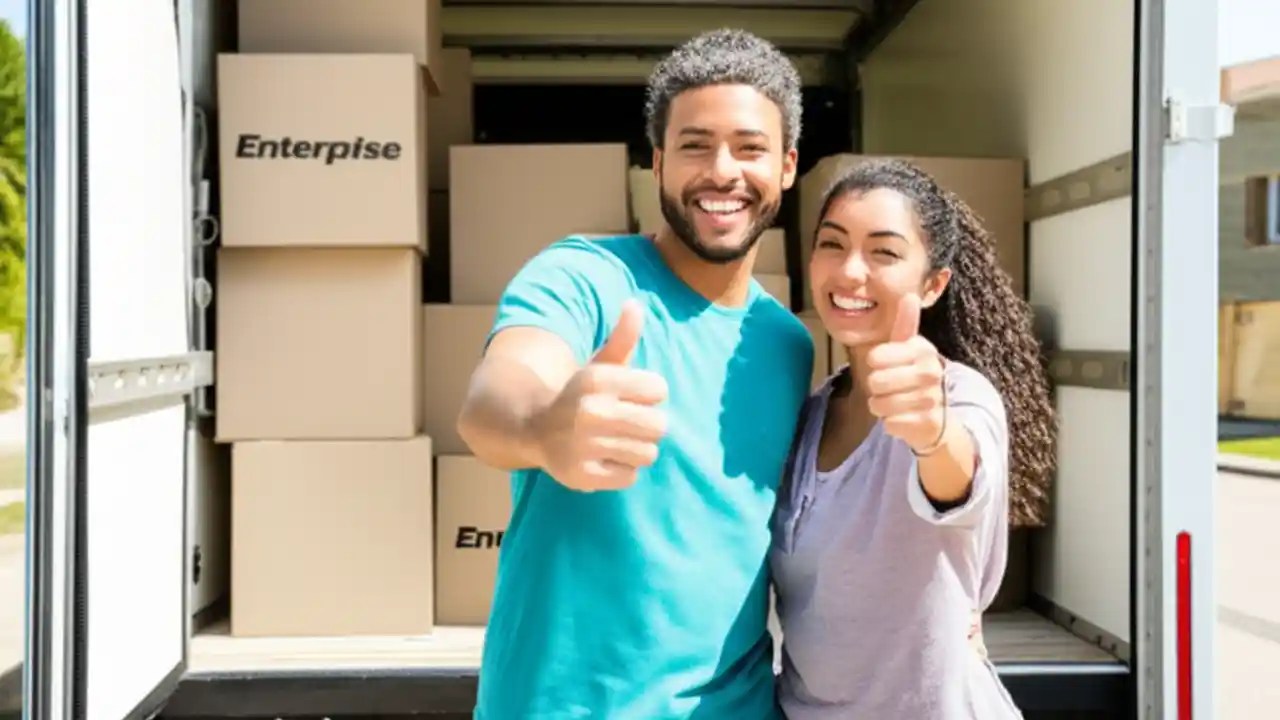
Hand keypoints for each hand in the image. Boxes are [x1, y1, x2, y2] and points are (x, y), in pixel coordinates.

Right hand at [532, 300, 668, 490]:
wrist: (530, 426)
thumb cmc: (579, 395)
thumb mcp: (598, 364)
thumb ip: (622, 337)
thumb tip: (636, 303)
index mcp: (597, 379)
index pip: (659, 389)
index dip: (649, 394)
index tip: (631, 396)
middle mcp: (590, 411)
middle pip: (659, 425)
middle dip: (648, 425)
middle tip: (627, 424)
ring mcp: (584, 446)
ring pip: (647, 453)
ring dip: (636, 449)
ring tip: (615, 441)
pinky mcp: (581, 475)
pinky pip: (630, 476)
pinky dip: (621, 470)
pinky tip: (604, 459)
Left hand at [865, 294, 945, 452]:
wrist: (935, 415)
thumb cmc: (912, 376)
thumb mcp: (907, 349)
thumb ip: (905, 325)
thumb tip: (910, 296)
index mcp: (922, 349)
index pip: (876, 356)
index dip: (873, 363)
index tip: (884, 364)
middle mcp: (931, 372)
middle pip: (876, 382)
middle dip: (875, 388)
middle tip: (888, 387)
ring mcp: (932, 398)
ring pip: (880, 404)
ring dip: (880, 406)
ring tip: (893, 402)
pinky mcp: (928, 422)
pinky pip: (890, 423)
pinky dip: (890, 423)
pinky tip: (903, 417)